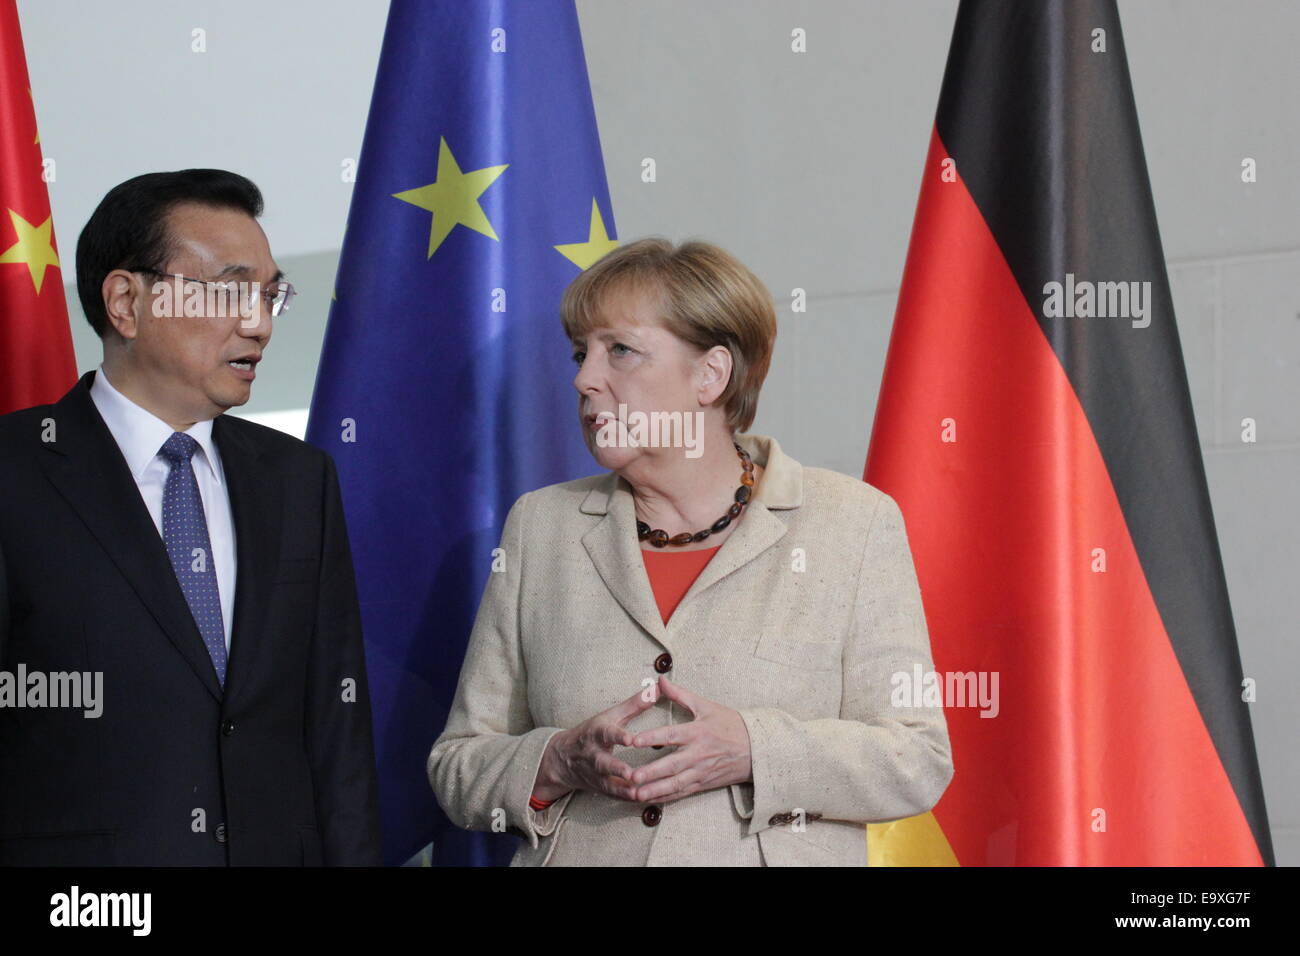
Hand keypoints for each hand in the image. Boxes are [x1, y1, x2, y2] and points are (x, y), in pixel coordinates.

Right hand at [533, 683, 660, 802]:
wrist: (564, 757)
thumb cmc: (594, 731)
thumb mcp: (611, 715)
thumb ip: (635, 704)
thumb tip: (658, 687)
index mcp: (597, 733)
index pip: (607, 733)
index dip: (618, 737)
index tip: (631, 740)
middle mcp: (593, 754)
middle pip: (603, 762)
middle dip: (616, 768)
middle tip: (631, 773)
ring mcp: (594, 773)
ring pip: (606, 782)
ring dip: (621, 789)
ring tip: (638, 792)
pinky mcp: (598, 787)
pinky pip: (612, 795)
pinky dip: (624, 798)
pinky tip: (639, 800)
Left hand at [627, 676, 751, 803]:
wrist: (757, 748)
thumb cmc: (731, 724)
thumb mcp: (706, 706)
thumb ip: (679, 694)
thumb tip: (660, 680)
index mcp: (698, 732)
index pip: (671, 735)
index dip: (652, 738)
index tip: (634, 741)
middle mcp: (698, 754)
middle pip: (671, 765)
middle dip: (651, 773)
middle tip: (632, 777)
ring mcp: (701, 771)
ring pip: (676, 784)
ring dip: (656, 790)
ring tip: (636, 794)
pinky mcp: (703, 783)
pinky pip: (683, 793)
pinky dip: (666, 797)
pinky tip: (651, 800)